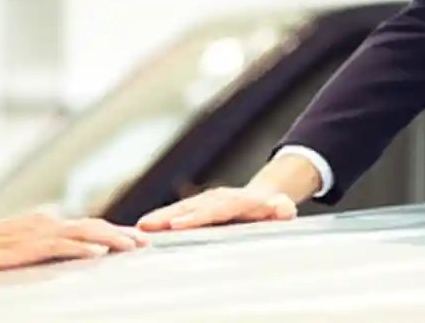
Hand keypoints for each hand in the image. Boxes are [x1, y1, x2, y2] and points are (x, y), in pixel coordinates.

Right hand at [0, 212, 149, 275]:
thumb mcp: (19, 246)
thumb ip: (41, 248)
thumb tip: (63, 254)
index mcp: (46, 224)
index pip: (87, 227)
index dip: (112, 232)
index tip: (133, 239)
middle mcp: (48, 223)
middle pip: (94, 226)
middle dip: (122, 234)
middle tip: (146, 242)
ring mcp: (40, 233)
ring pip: (85, 233)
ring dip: (112, 238)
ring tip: (133, 246)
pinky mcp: (30, 246)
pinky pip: (62, 247)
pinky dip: (83, 249)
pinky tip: (99, 254)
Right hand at [135, 184, 297, 231]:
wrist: (264, 197)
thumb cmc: (272, 210)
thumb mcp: (281, 209)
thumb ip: (282, 209)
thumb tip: (284, 207)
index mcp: (237, 201)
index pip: (214, 210)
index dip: (196, 218)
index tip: (178, 225)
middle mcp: (218, 198)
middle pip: (191, 207)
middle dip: (169, 216)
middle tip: (148, 226)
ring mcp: (206, 201)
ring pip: (180, 208)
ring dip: (160, 217)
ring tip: (140, 226)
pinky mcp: (198, 206)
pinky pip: (178, 212)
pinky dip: (161, 218)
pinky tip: (144, 227)